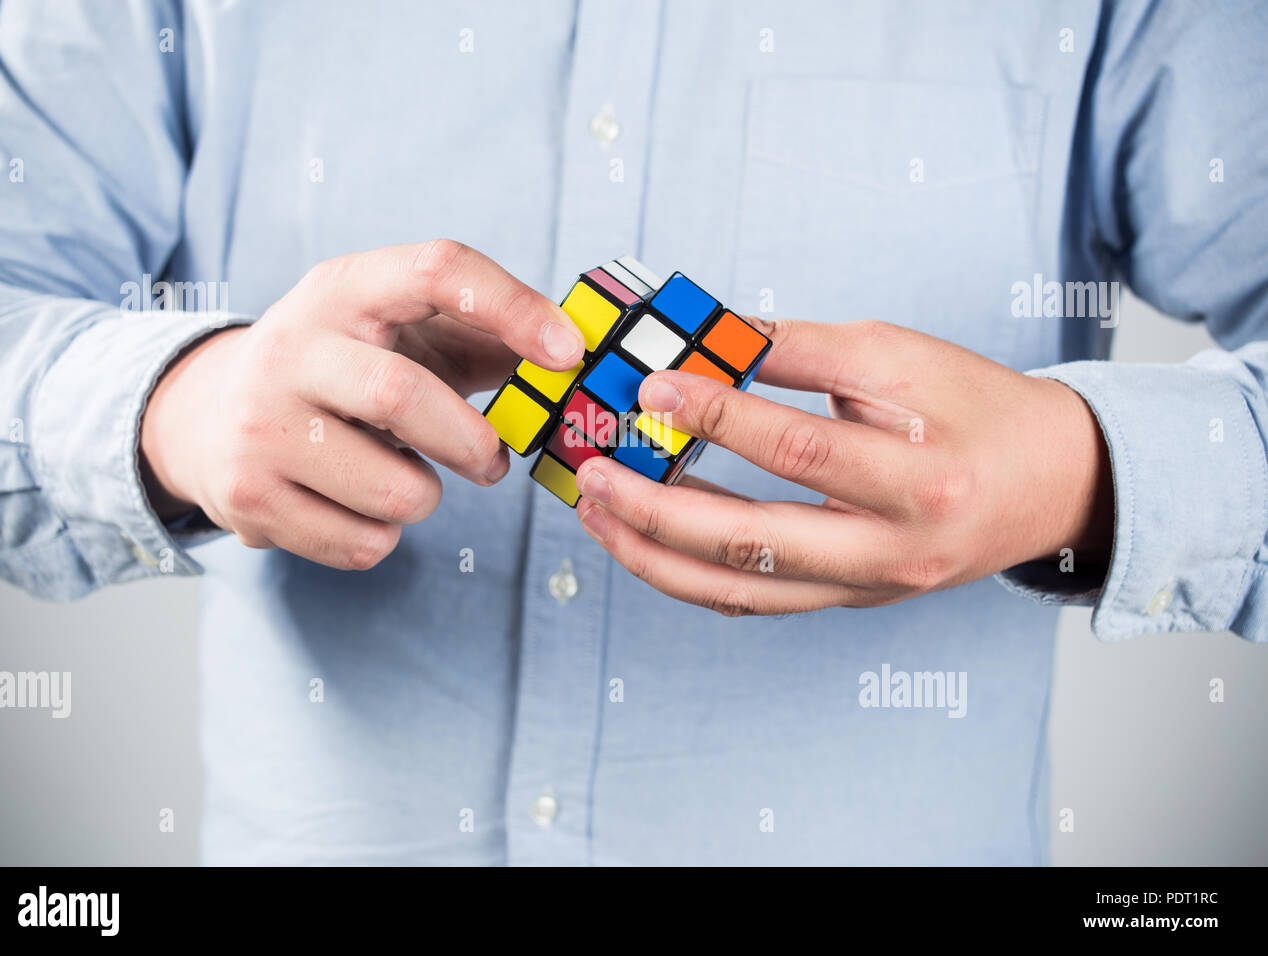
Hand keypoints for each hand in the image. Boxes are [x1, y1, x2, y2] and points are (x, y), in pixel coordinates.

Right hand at [140, 240, 584, 568]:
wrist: (206, 416)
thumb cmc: (340, 369)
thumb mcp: (396, 328)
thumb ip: (483, 334)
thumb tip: (578, 361)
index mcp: (341, 290)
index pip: (437, 270)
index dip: (512, 307)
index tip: (568, 352)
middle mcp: (290, 349)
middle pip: (399, 394)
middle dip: (469, 441)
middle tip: (492, 462)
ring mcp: (262, 427)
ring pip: (394, 490)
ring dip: (425, 496)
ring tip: (403, 477)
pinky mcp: (248, 498)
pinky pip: (364, 543)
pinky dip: (386, 535)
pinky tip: (357, 503)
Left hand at [573, 319, 1112, 614]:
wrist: (1052, 484)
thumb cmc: (977, 408)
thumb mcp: (900, 357)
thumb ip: (799, 351)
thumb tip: (706, 339)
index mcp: (921, 479)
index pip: (800, 452)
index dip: (718, 416)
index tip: (650, 386)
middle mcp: (894, 551)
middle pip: (754, 547)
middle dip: (658, 513)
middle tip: (593, 475)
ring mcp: (870, 589)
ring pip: (743, 591)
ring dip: (658, 556)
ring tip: (599, 513)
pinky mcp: (851, 601)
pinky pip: (757, 598)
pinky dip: (693, 572)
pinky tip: (647, 538)